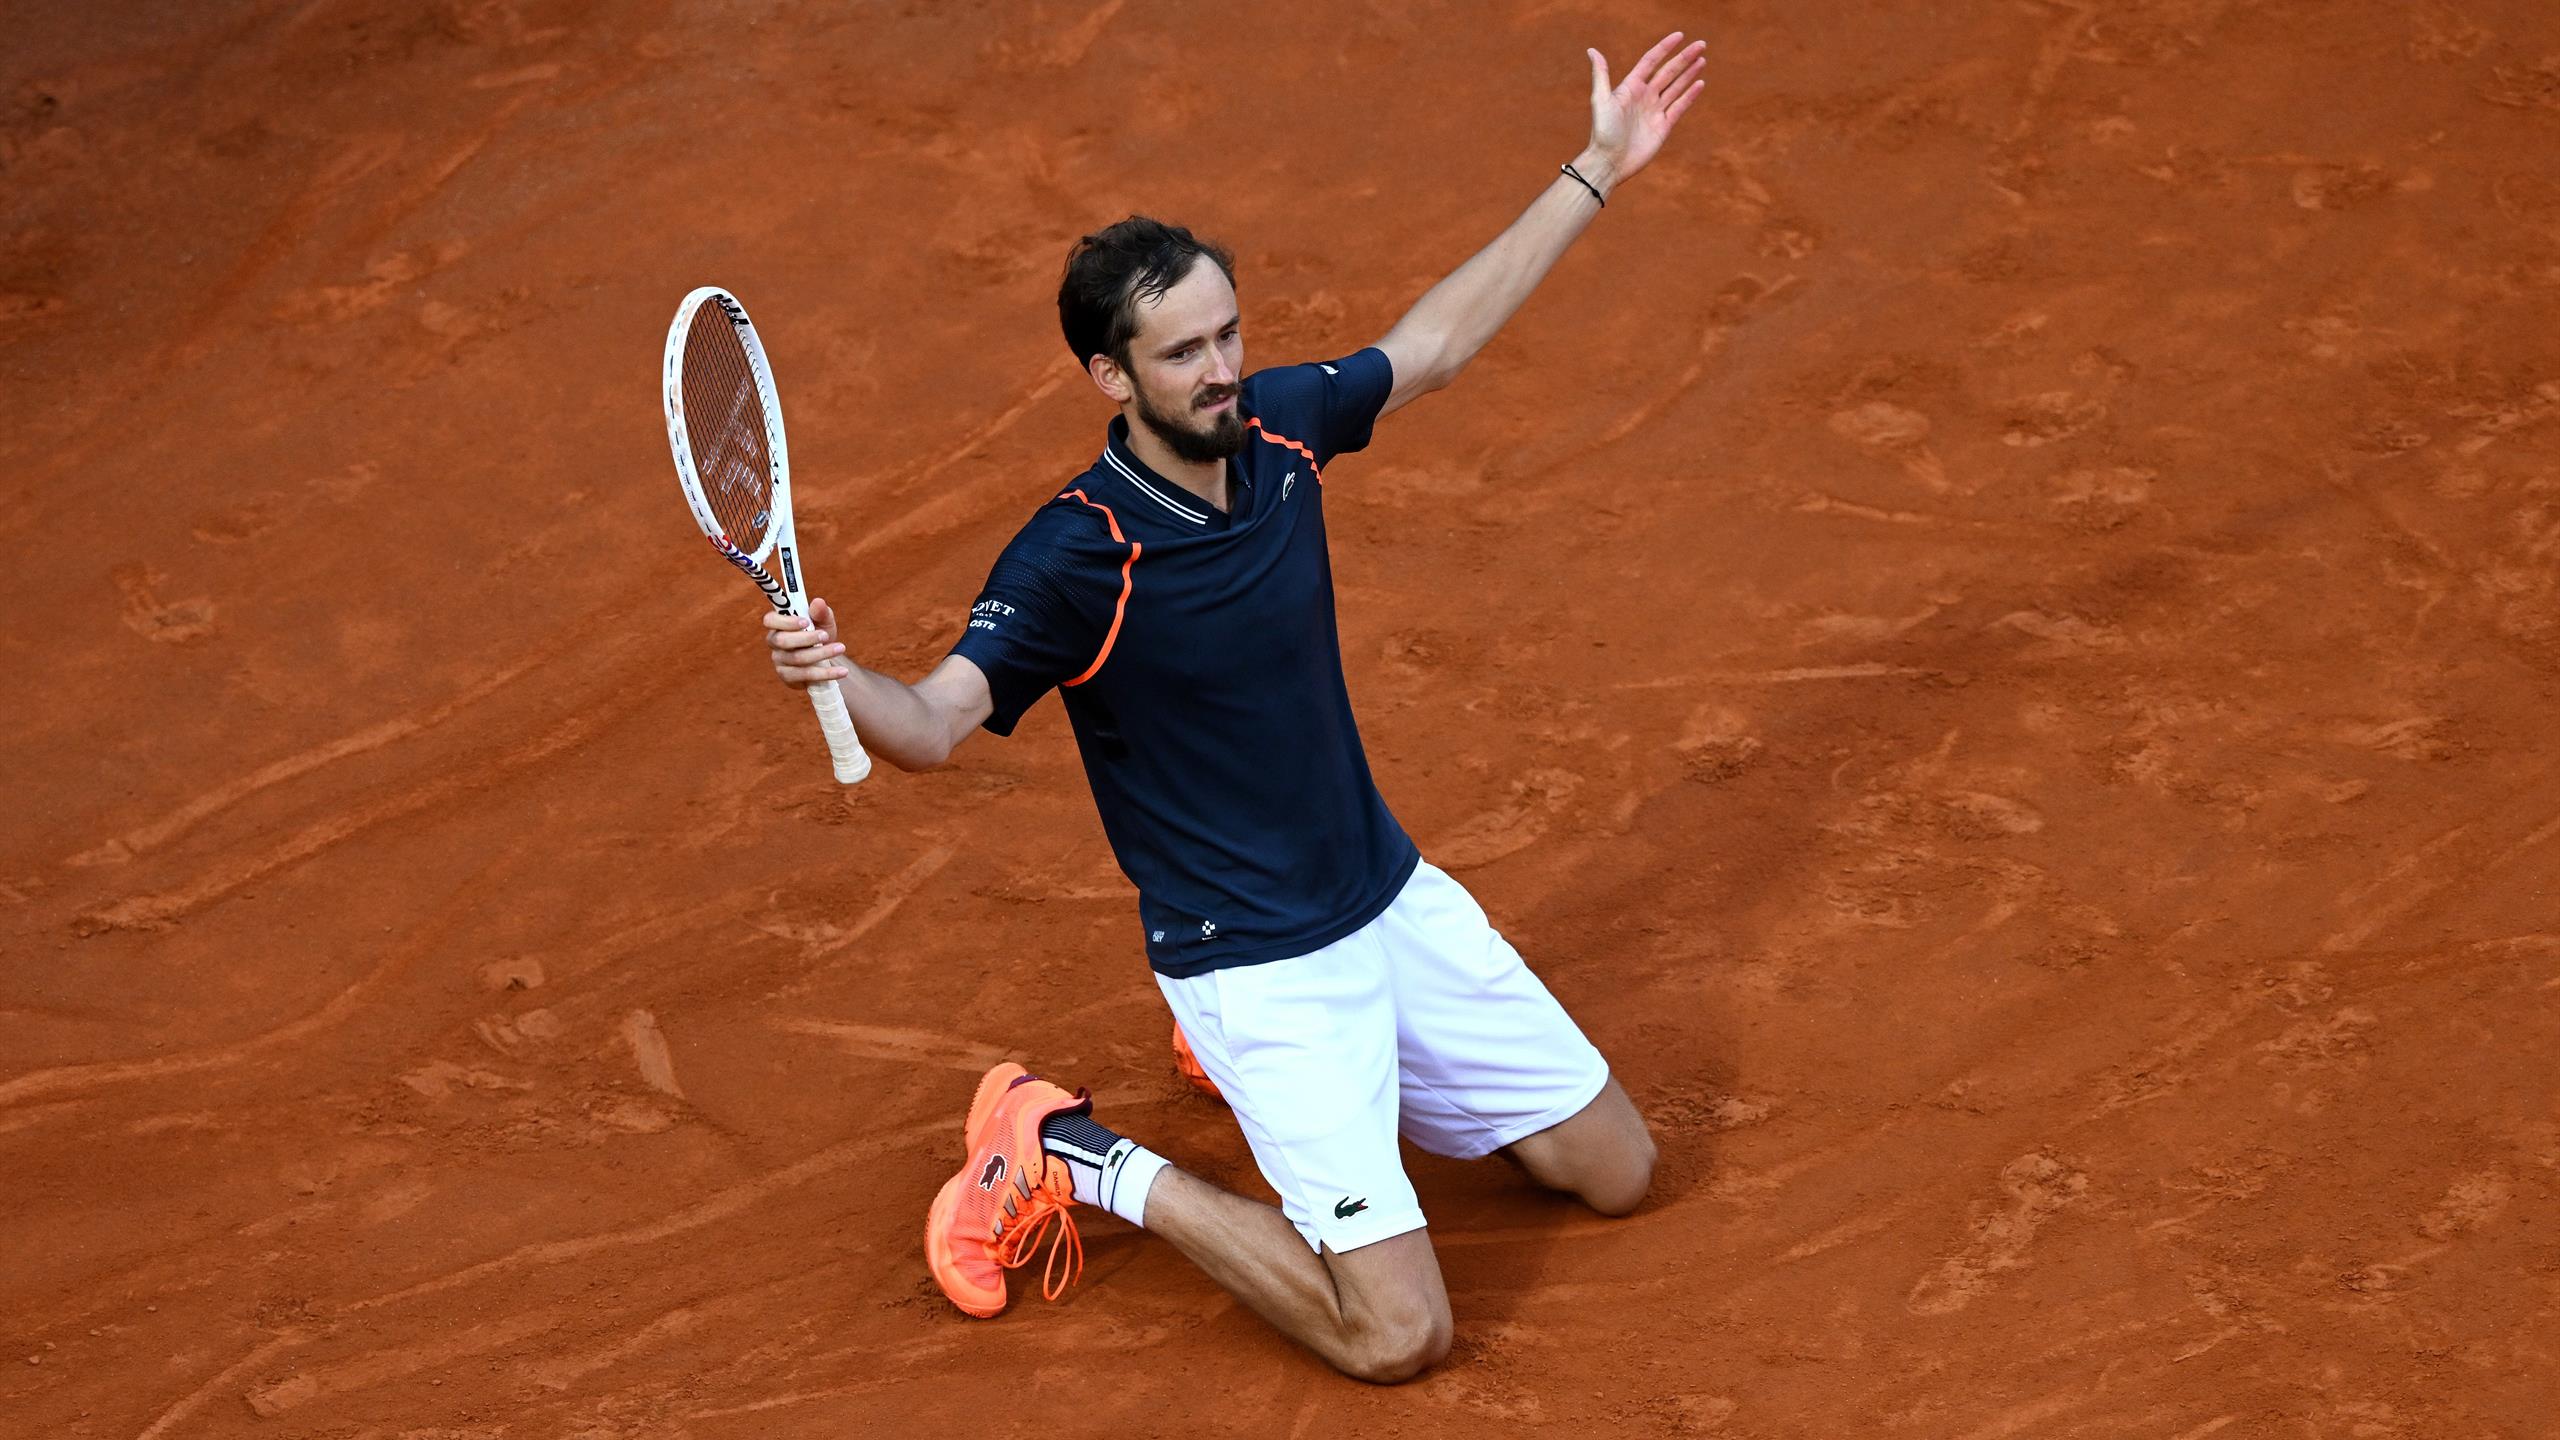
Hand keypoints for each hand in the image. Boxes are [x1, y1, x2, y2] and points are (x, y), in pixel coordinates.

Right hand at [765, 596, 849, 688]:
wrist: (826, 659)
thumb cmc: (820, 635)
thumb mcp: (823, 621)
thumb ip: (821, 612)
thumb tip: (818, 602)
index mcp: (778, 624)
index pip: (770, 620)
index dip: (786, 621)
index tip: (806, 621)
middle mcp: (774, 642)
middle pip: (783, 641)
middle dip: (806, 638)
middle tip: (826, 635)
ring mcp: (779, 661)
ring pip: (797, 659)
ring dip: (821, 653)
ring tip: (840, 648)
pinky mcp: (788, 677)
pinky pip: (806, 675)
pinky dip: (826, 673)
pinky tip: (842, 671)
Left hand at [1581, 31, 1707, 190]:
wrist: (1609, 162)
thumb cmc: (1602, 132)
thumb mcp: (1601, 100)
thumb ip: (1601, 74)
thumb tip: (1592, 50)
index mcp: (1631, 87)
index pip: (1651, 61)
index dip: (1664, 48)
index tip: (1679, 36)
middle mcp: (1645, 96)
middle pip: (1668, 72)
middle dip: (1684, 58)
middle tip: (1701, 44)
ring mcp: (1655, 111)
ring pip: (1676, 87)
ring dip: (1689, 73)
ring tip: (1702, 59)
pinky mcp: (1663, 127)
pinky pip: (1679, 107)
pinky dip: (1690, 95)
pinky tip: (1700, 83)